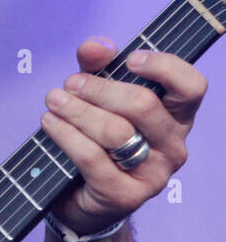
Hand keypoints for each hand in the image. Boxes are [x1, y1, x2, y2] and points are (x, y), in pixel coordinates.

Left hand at [40, 36, 206, 235]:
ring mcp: (153, 174)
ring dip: (77, 111)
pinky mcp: (125, 196)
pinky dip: (66, 135)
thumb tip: (97, 46)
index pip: (191, 87)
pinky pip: (93, 158)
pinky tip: (50, 123)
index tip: (129, 59)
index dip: (164, 67)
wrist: (80, 196)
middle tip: (69, 84)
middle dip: (98, 89)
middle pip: (143, 105)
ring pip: (116, 131)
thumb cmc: (95, 136)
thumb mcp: (96, 95)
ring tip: (53, 101)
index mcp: (175, 117)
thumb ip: (97, 66)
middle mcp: (173, 146)